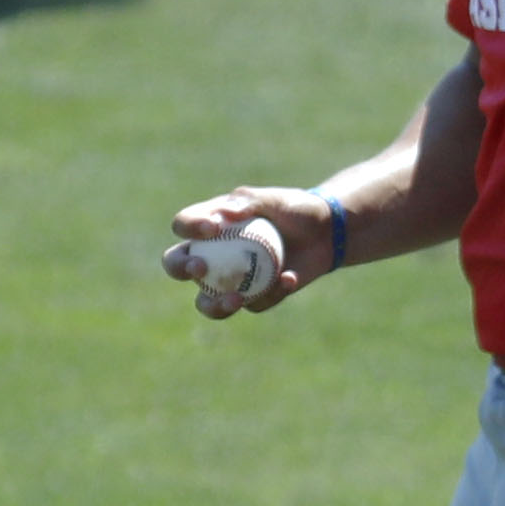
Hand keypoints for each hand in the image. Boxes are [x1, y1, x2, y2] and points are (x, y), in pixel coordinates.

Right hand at [162, 184, 339, 318]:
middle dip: (182, 268)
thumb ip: (248, 202)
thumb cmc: (294, 209)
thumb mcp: (274, 200)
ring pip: (206, 302)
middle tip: (200, 267)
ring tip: (236, 299)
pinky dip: (272, 292)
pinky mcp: (255, 299)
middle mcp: (211, 255)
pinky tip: (290, 278)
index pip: (184, 225)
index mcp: (210, 225)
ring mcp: (230, 281)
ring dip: (215, 305)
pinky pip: (255, 304)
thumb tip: (222, 214)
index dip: (188, 227)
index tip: (212, 228)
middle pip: (178, 265)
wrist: (326, 233)